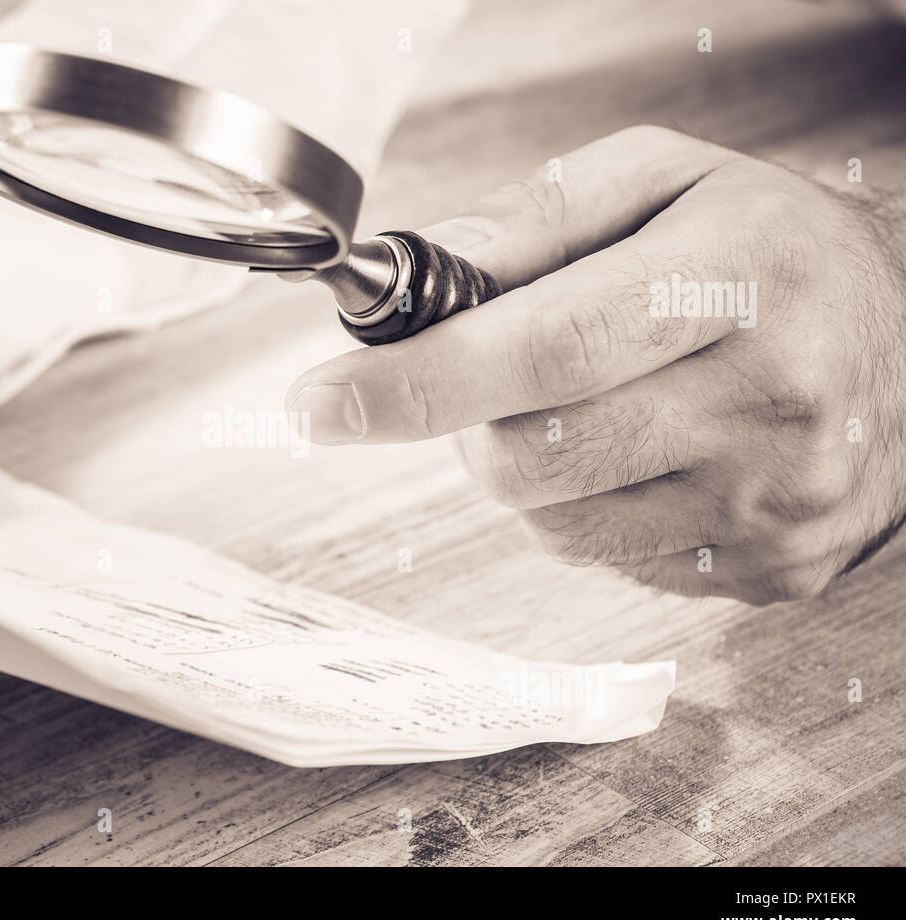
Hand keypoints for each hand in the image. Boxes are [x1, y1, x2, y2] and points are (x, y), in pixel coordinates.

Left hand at [287, 126, 905, 604]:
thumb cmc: (766, 252)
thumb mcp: (662, 184)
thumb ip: (529, 222)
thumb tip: (409, 281)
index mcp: (735, 282)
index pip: (542, 350)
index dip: (412, 386)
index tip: (314, 406)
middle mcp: (765, 404)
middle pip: (527, 459)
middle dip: (471, 424)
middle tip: (502, 376)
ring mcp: (769, 507)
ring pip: (552, 523)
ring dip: (529, 467)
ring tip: (596, 405)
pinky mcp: (765, 572)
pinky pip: (604, 560)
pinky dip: (584, 509)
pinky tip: (641, 455)